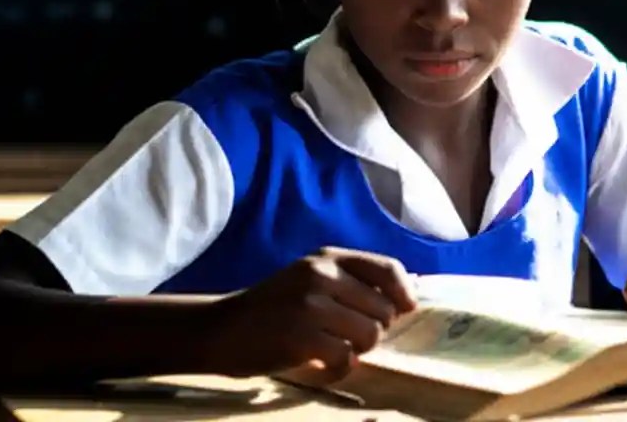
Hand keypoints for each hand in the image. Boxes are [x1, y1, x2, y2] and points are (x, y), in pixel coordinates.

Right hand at [204, 247, 417, 378]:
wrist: (221, 328)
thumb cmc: (273, 307)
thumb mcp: (310, 278)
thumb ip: (350, 282)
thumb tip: (405, 297)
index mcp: (328, 258)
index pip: (387, 268)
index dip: (404, 292)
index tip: (406, 310)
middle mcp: (322, 275)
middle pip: (383, 310)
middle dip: (374, 330)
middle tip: (349, 337)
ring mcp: (311, 305)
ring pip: (369, 335)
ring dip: (357, 350)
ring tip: (334, 349)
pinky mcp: (300, 337)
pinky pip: (346, 359)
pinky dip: (339, 368)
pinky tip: (322, 365)